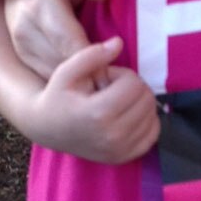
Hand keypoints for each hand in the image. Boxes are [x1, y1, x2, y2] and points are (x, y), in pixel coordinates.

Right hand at [5, 0, 109, 79]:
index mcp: (40, 5)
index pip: (69, 40)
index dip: (94, 58)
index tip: (116, 70)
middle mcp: (26, 29)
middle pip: (63, 62)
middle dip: (90, 74)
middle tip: (116, 85)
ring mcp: (22, 46)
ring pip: (55, 75)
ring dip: (81, 82)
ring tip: (106, 87)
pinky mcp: (24, 58)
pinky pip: (49, 78)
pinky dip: (70, 84)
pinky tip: (90, 82)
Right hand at [23, 38, 159, 162]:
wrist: (47, 129)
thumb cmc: (56, 96)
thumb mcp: (66, 72)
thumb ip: (92, 55)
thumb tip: (118, 42)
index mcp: (98, 113)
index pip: (134, 84)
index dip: (122, 74)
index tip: (106, 78)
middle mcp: (113, 135)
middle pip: (146, 98)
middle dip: (132, 87)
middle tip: (112, 89)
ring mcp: (120, 150)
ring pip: (153, 114)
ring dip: (138, 102)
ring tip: (116, 101)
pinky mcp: (125, 157)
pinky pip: (153, 133)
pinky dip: (145, 120)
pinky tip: (127, 115)